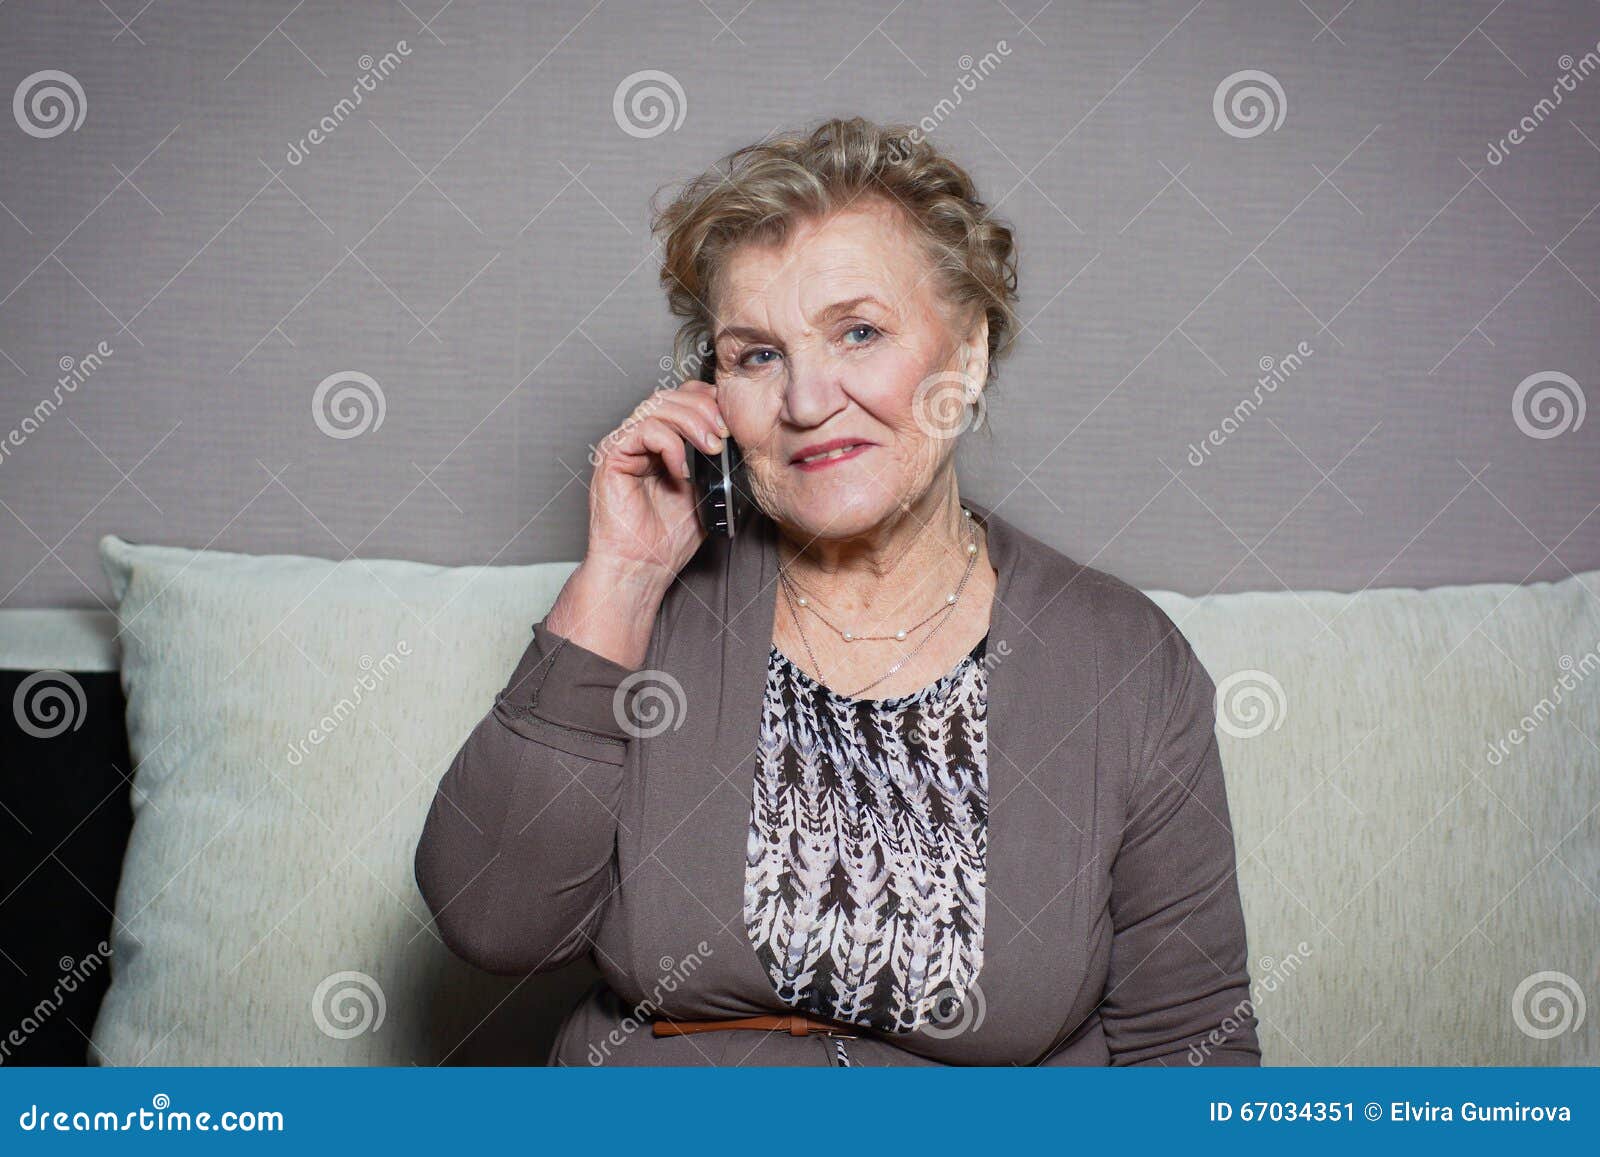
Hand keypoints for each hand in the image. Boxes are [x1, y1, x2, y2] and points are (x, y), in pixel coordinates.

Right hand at [584, 377, 727, 590]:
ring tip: (710, 449)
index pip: (682, 400)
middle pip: (671, 397)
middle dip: (704, 410)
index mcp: (660, 444)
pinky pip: (644, 430)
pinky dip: (670, 444)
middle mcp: (640, 440)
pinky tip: (681, 469)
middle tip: (724, 435)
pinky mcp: (612, 456)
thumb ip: (715, 462)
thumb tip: (732, 437)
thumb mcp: (706, 493)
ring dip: (692, 423)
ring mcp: (625, 446)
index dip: (707, 402)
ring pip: (658, 406)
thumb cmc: (666, 540)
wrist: (641, 568)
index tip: (730, 424)